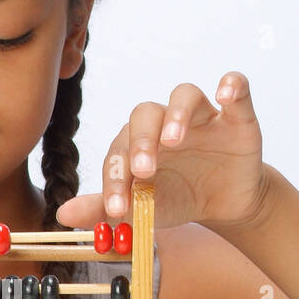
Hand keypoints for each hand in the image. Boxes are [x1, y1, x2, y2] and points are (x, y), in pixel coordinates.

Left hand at [56, 72, 270, 231]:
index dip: (114, 178)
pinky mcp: (237, 116)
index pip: (120, 150)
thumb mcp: (141, 211)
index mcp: (138, 143)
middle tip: (142, 170)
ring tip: (174, 141)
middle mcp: (166, 123)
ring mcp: (201, 117)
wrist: (224, 205)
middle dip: (140, 142)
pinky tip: (225, 94)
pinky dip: (231, 84)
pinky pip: (236, 88)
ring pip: (185, 95)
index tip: (117, 209)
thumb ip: (103, 208)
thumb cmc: (177, 200)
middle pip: (146, 113)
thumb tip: (62, 214)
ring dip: (177, 114)